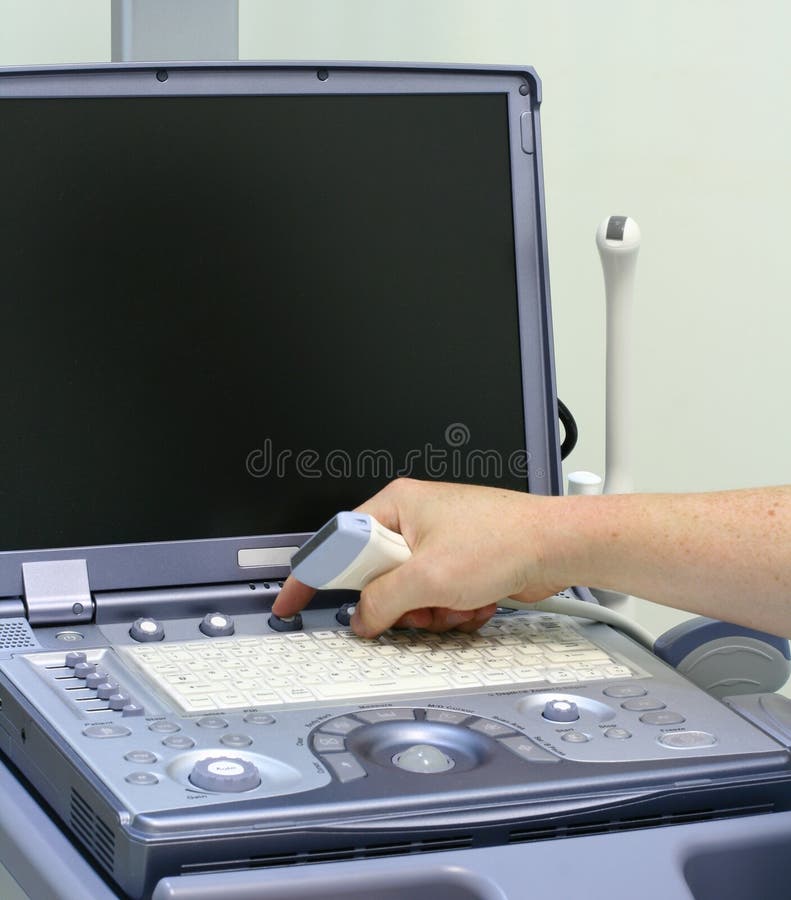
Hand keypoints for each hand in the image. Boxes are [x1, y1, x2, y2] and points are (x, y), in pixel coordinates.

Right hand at [273, 478, 566, 636]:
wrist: (557, 547)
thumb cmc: (504, 538)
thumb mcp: (429, 576)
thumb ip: (383, 600)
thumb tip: (361, 618)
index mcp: (397, 505)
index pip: (338, 541)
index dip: (313, 574)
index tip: (292, 601)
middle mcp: (414, 521)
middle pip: (375, 576)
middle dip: (399, 602)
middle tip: (418, 600)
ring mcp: (437, 545)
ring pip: (406, 597)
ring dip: (430, 612)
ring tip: (456, 601)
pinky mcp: (457, 567)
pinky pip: (434, 601)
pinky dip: (451, 611)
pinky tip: (474, 602)